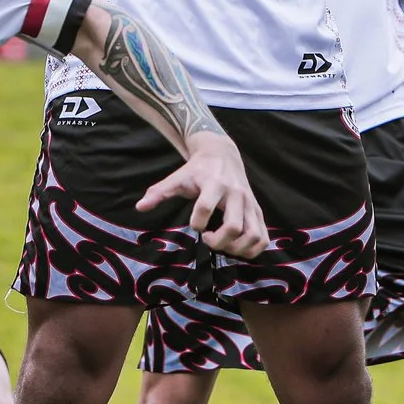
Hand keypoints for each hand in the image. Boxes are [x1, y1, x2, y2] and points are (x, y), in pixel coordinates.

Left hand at [139, 135, 267, 260]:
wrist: (222, 154)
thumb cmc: (197, 170)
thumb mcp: (177, 178)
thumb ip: (159, 192)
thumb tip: (140, 207)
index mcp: (214, 184)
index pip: (205, 207)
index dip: (196, 223)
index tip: (194, 226)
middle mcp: (236, 194)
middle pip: (233, 226)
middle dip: (219, 241)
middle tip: (207, 239)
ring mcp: (250, 203)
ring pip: (253, 234)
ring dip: (237, 248)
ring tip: (223, 246)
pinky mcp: (258, 211)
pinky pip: (263, 236)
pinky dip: (253, 249)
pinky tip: (238, 249)